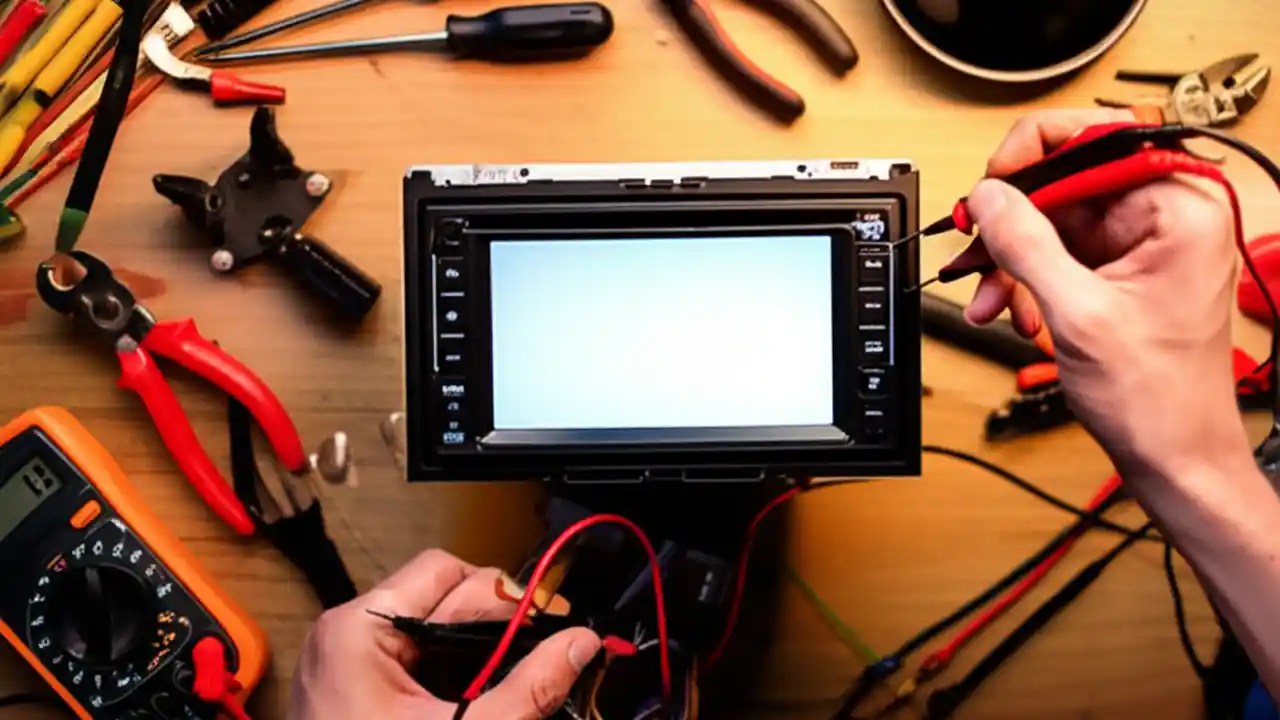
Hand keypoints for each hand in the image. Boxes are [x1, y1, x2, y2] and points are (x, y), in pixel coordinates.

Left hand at [289, 549, 600, 719]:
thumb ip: (529, 689)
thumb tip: (582, 644)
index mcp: (359, 629)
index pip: (446, 574)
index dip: (505, 595)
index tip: (551, 623)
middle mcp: (346, 633)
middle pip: (437, 593)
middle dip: (493, 617)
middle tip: (542, 646)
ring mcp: (344, 661)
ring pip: (426, 624)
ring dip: (473, 641)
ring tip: (513, 669)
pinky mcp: (350, 688)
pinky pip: (409, 655)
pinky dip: (448, 665)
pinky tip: (477, 691)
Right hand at [958, 108, 1254, 478]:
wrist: (1174, 455)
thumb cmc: (1158, 397)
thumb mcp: (1078, 313)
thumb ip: (1027, 245)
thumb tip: (989, 195)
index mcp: (1180, 207)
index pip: (1095, 136)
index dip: (1032, 155)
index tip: (991, 186)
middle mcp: (1167, 214)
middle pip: (1065, 180)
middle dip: (1013, 223)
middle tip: (977, 248)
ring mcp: (1144, 241)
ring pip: (1052, 220)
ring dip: (1011, 260)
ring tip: (993, 300)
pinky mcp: (1122, 267)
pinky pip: (1057, 252)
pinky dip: (1025, 279)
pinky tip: (1011, 309)